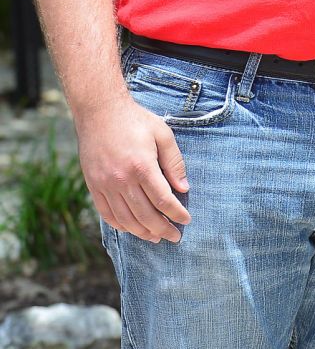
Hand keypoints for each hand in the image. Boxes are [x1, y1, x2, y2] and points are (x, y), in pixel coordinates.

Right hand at [75, 97, 191, 241]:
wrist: (99, 111)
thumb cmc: (135, 120)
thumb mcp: (163, 134)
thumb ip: (174, 163)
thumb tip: (184, 189)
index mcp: (142, 166)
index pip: (163, 201)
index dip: (177, 214)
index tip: (186, 220)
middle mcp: (121, 179)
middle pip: (145, 215)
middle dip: (163, 229)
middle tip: (175, 237)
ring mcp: (105, 184)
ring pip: (125, 219)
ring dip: (143, 232)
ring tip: (156, 237)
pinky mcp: (93, 185)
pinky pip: (106, 214)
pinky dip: (120, 225)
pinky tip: (132, 228)